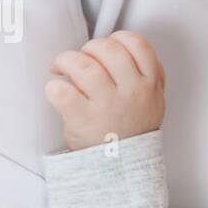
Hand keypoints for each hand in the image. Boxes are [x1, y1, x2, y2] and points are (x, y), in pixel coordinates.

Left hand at [45, 30, 165, 150]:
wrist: (123, 168)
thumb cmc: (132, 132)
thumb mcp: (153, 101)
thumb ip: (147, 75)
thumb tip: (128, 48)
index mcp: (150, 84)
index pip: (137, 44)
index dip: (117, 39)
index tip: (106, 48)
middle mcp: (131, 92)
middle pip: (107, 49)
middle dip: (88, 48)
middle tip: (80, 60)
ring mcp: (108, 105)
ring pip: (82, 65)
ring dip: (65, 61)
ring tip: (61, 69)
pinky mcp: (83, 120)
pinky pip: (62, 91)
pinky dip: (54, 88)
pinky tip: (57, 93)